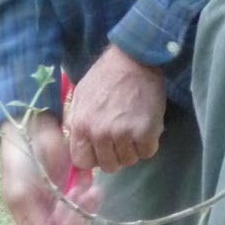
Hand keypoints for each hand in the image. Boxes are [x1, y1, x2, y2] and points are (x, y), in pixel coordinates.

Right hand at [0, 111, 95, 224]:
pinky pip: (90, 198)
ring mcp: (65, 199)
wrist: (31, 130)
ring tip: (82, 193)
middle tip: (73, 214)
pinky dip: (92, 196)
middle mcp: (50, 213)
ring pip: (81, 216)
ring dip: (84, 209)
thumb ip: (31, 221)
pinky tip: (89, 186)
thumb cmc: (18, 164)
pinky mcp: (78, 183)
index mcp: (33, 219)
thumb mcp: (18, 194)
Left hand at [66, 45, 166, 174]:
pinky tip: (145, 129)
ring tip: (133, 130)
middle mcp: (101, 134)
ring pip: (129, 161)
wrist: (134, 59)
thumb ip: (76, 123)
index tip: (100, 149)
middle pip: (108, 165)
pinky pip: (147, 153)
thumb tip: (77, 146)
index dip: (93, 157)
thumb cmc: (105, 76)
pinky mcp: (146, 132)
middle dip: (114, 155)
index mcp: (81, 125)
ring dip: (132, 149)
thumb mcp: (80, 96)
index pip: (83, 162)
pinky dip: (148, 144)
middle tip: (121, 138)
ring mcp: (124, 134)